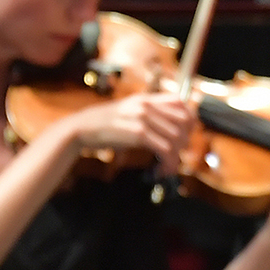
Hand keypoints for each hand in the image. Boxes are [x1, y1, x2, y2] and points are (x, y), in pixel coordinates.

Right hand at [63, 93, 194, 176]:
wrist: (81, 129)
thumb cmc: (104, 124)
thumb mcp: (129, 111)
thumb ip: (148, 114)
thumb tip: (170, 129)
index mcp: (147, 98)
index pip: (180, 102)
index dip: (189, 119)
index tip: (185, 134)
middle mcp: (147, 105)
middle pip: (183, 121)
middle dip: (185, 140)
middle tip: (178, 154)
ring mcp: (143, 118)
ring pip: (176, 137)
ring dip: (177, 156)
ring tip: (169, 166)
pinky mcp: (137, 133)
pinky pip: (164, 148)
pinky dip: (168, 162)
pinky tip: (162, 170)